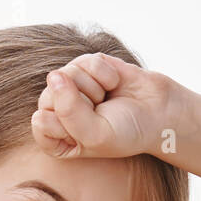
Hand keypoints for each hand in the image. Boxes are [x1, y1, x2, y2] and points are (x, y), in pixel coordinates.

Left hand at [30, 52, 183, 159]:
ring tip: (107, 98)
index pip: (41, 123)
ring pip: (66, 75)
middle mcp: (57, 111)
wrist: (159, 111)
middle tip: (102, 112)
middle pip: (49, 96)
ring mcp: (70, 86)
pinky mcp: (86, 66)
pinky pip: (85, 61)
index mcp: (55, 138)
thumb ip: (68, 111)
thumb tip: (53, 74)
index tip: (90, 130)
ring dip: (94, 88)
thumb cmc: (126, 132)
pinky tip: (114, 84)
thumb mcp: (95, 135)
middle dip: (82, 103)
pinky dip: (105, 73)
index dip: (68, 123)